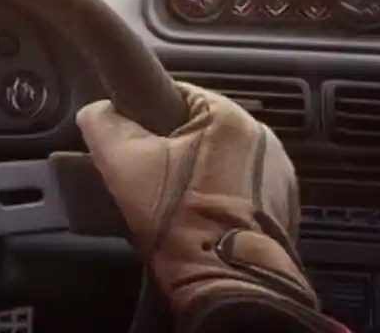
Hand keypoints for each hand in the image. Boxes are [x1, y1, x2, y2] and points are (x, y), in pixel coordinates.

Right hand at [77, 83, 341, 332]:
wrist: (227, 284)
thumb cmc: (179, 220)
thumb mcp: (123, 163)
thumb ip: (102, 123)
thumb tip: (96, 111)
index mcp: (231, 116)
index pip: (177, 94)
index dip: (145, 116)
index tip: (131, 142)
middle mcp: (265, 140)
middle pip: (199, 132)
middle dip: (172, 150)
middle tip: (147, 178)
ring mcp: (279, 178)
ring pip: (219, 163)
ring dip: (196, 176)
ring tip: (172, 205)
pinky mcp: (283, 211)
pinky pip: (239, 193)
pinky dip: (218, 201)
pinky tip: (198, 222)